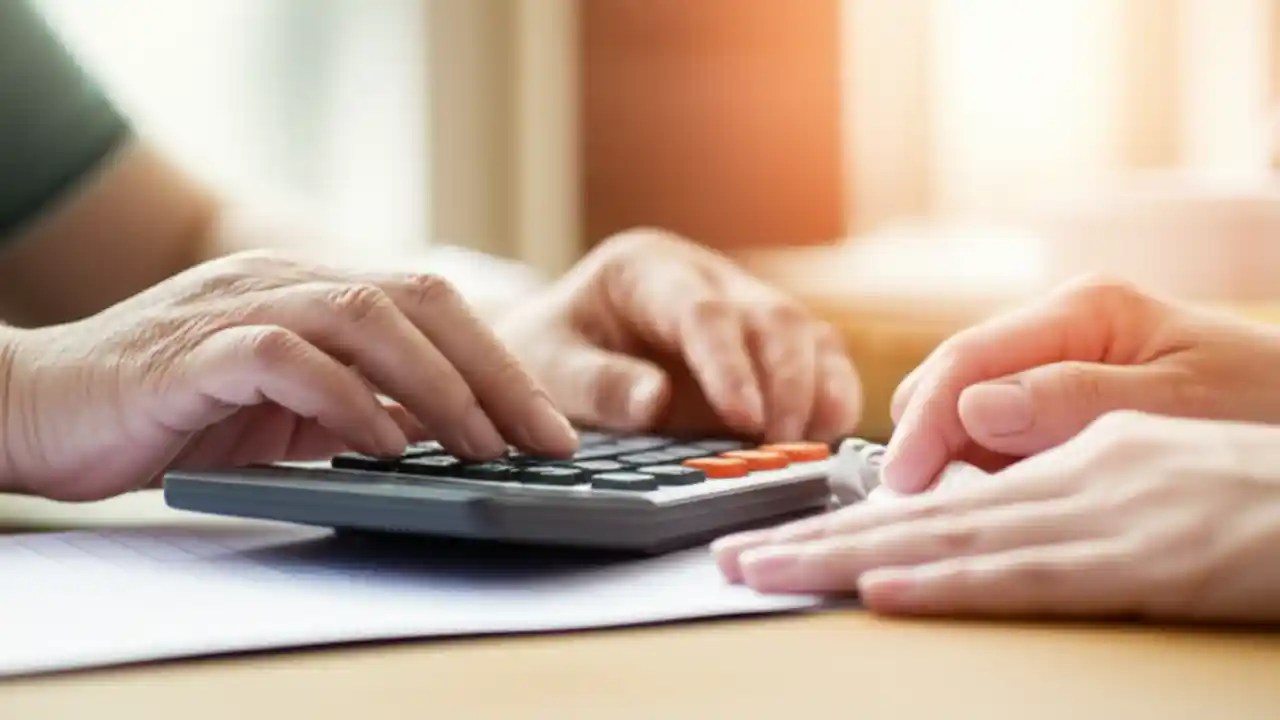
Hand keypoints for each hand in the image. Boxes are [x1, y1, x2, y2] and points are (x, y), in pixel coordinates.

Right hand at [0, 251, 577, 500]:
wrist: (44, 406)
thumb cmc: (172, 413)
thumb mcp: (286, 410)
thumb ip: (356, 405)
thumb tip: (442, 431)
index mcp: (314, 290)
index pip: (431, 307)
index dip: (501, 363)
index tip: (551, 428)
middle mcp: (286, 282)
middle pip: (418, 300)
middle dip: (494, 372)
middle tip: (544, 440)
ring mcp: (239, 307)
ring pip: (364, 318)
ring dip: (436, 385)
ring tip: (482, 446)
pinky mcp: (192, 351)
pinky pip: (283, 359)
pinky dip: (343, 399)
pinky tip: (381, 443)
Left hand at [494, 229, 861, 441]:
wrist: (558, 348)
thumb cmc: (549, 352)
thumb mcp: (550, 367)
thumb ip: (598, 384)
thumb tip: (656, 402)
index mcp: (647, 268)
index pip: (701, 310)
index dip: (728, 364)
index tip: (743, 417)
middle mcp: (707, 277)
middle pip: (771, 316)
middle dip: (786, 381)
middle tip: (780, 443)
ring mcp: (743, 305)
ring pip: (807, 334)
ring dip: (818, 390)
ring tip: (808, 446)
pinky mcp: (766, 342)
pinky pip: (818, 359)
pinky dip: (830, 397)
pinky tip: (823, 437)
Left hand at [713, 412, 1279, 621]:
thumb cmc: (1258, 492)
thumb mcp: (1150, 471)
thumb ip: (1062, 472)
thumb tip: (982, 487)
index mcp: (1068, 464)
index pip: (940, 500)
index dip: (852, 521)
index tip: (783, 541)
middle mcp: (1068, 481)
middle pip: (919, 517)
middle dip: (817, 540)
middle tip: (733, 559)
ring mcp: (1102, 518)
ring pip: (950, 541)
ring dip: (847, 558)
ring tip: (766, 573)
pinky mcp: (1143, 563)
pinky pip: (1029, 577)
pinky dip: (950, 584)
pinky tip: (883, 588)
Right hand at [882, 276, 1279, 492]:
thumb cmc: (1268, 409)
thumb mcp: (1179, 407)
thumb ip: (1076, 403)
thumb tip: (973, 408)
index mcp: (1085, 309)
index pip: (968, 359)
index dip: (924, 422)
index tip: (902, 485)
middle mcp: (1060, 329)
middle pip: (951, 382)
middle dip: (929, 440)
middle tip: (927, 509)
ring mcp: (1058, 366)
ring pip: (966, 413)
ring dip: (955, 460)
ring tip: (960, 514)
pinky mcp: (1062, 406)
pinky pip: (999, 439)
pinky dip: (987, 472)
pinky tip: (997, 504)